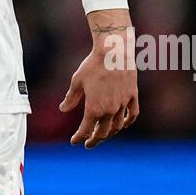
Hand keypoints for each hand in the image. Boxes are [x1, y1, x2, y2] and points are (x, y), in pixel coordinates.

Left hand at [59, 10, 138, 148]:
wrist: (114, 51)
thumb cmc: (93, 65)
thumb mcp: (77, 81)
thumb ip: (71, 98)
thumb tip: (63, 109)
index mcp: (94, 108)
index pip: (85, 130)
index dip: (79, 138)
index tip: (74, 141)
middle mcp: (109, 110)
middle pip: (103, 133)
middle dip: (94, 140)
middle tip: (88, 143)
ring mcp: (123, 104)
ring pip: (117, 126)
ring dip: (109, 133)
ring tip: (103, 135)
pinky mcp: (132, 96)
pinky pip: (132, 114)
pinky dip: (128, 122)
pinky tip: (123, 124)